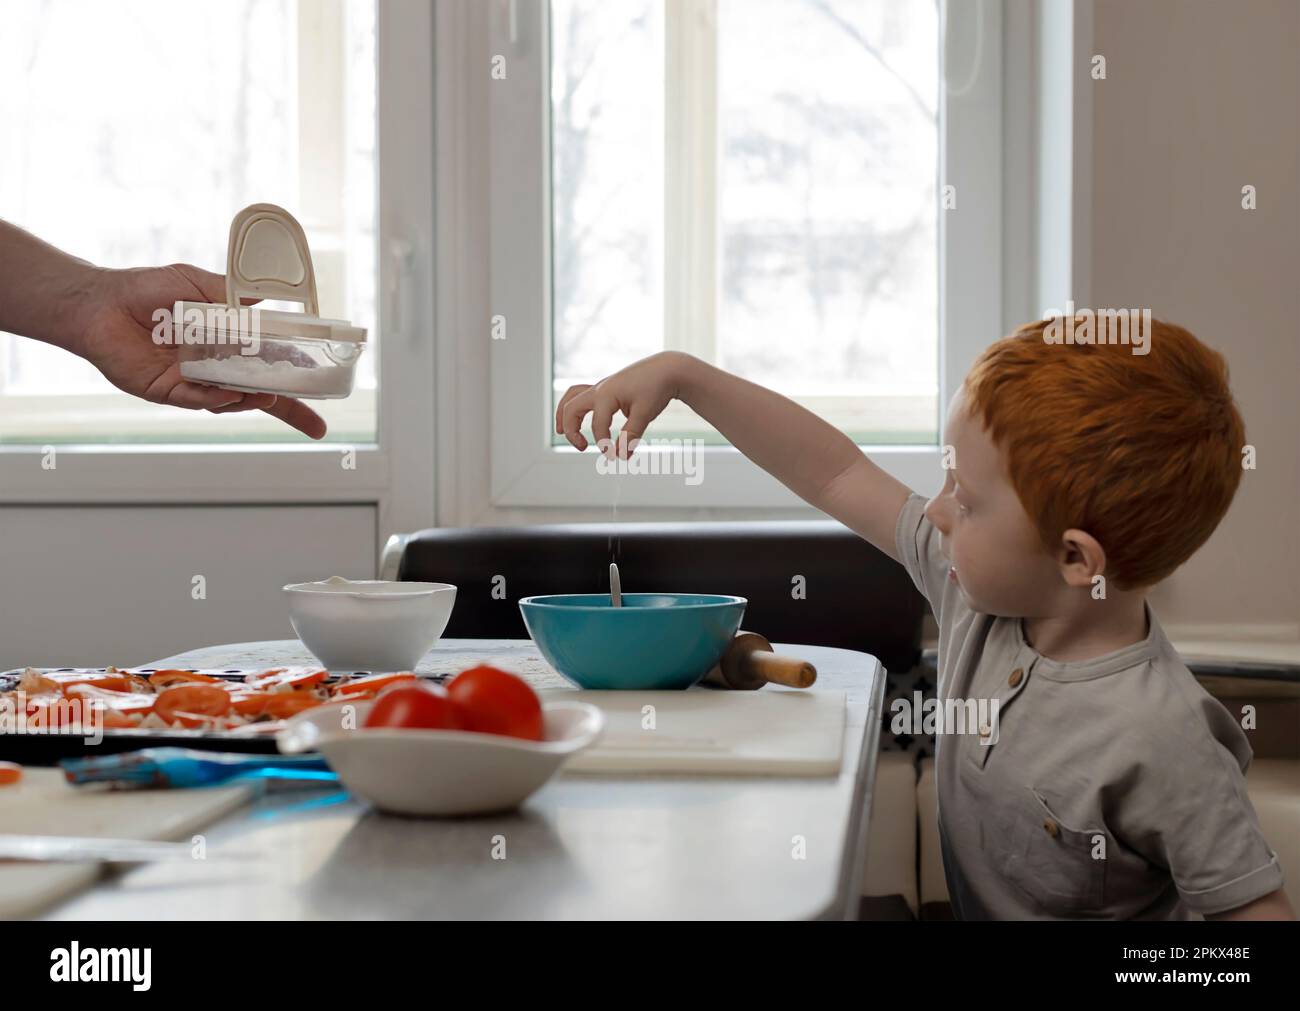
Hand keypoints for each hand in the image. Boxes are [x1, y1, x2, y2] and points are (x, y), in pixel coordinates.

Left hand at [70, 264, 326, 438]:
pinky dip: (217, 399)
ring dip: (254, 401)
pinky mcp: (166, 392)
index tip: (321, 376)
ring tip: (273, 396)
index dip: (294, 372)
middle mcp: (213, 367)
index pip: (267, 362)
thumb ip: (227, 293)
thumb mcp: (194, 283)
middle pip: (259, 394)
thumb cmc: (143, 290)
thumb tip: (265, 298)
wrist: (98, 302)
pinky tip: (230, 395)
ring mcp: (192, 382)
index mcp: (224, 344)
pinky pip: (197, 400)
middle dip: (289, 410)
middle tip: (317, 425)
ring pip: (232, 399)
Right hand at [554, 351, 688, 457]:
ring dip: (565, 415)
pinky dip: (578, 408)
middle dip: (572, 430)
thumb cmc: (656, 387)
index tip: (615, 456)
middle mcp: (599, 388)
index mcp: (606, 393)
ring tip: (563, 432)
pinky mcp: (607, 388)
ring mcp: (601, 387)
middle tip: (583, 447)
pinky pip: (583, 396)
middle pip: (571, 408)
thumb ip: (631, 435)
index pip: (598, 425)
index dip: (604, 444)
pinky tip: (587, 421)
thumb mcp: (645, 413)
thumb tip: (621, 456)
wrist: (667, 369)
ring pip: (572, 398)